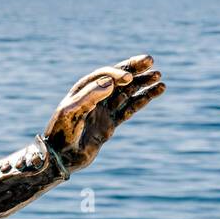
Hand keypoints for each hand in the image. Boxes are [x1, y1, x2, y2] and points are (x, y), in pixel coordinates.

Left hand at [44, 54, 164, 173]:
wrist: (60, 158)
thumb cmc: (61, 133)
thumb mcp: (71, 111)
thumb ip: (90, 96)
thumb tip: (110, 82)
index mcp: (83, 90)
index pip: (104, 76)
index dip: (117, 74)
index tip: (128, 78)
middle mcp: (94, 97)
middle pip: (118, 80)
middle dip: (134, 70)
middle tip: (151, 61)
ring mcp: (103, 111)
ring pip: (127, 93)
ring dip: (142, 84)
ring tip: (159, 76)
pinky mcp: (110, 124)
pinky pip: (130, 109)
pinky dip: (143, 101)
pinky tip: (155, 92)